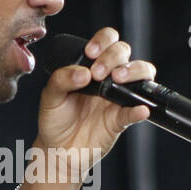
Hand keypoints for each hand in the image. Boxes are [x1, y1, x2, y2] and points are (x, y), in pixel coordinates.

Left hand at [36, 27, 154, 166]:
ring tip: (117, 79)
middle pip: (124, 52)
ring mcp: (117, 97)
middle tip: (97, 73)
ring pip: (140, 74)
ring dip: (133, 72)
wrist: (57, 149)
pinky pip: (135, 111)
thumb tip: (83, 73)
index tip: (90, 52)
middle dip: (113, 56)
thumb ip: (61, 79)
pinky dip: (139, 109)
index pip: (107, 41)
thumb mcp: (50, 95)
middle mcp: (108, 78)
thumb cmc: (55, 119)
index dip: (103, 40)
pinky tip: (139, 109)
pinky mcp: (121, 119)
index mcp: (90, 66)